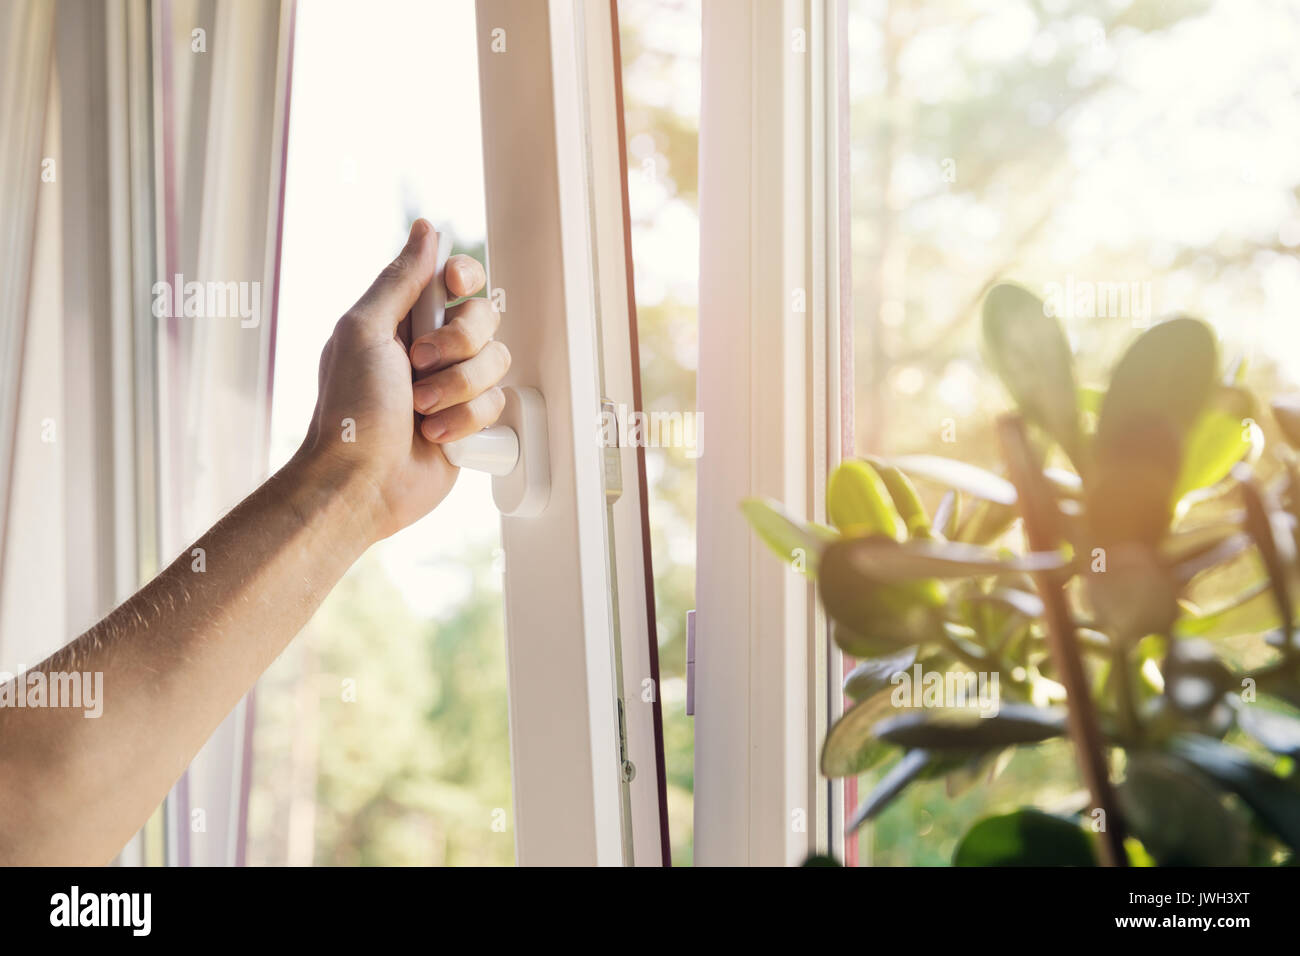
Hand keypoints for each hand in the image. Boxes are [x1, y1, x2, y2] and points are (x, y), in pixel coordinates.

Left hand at [297, 219, 509, 540]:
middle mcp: (432, 349)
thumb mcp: (364, 331)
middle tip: (419, 366)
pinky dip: (465, 421)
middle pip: (485, 319)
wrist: (362, 482)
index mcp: (404, 319)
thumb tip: (425, 230)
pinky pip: (497, 405)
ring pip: (496, 364)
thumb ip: (400, 280)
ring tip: (421, 411)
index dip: (465, 278)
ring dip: (458, 389)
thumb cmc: (351, 411)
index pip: (456, 278)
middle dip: (458, 346)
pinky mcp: (470, 422)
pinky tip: (435, 436)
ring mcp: (453, 386)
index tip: (454, 288)